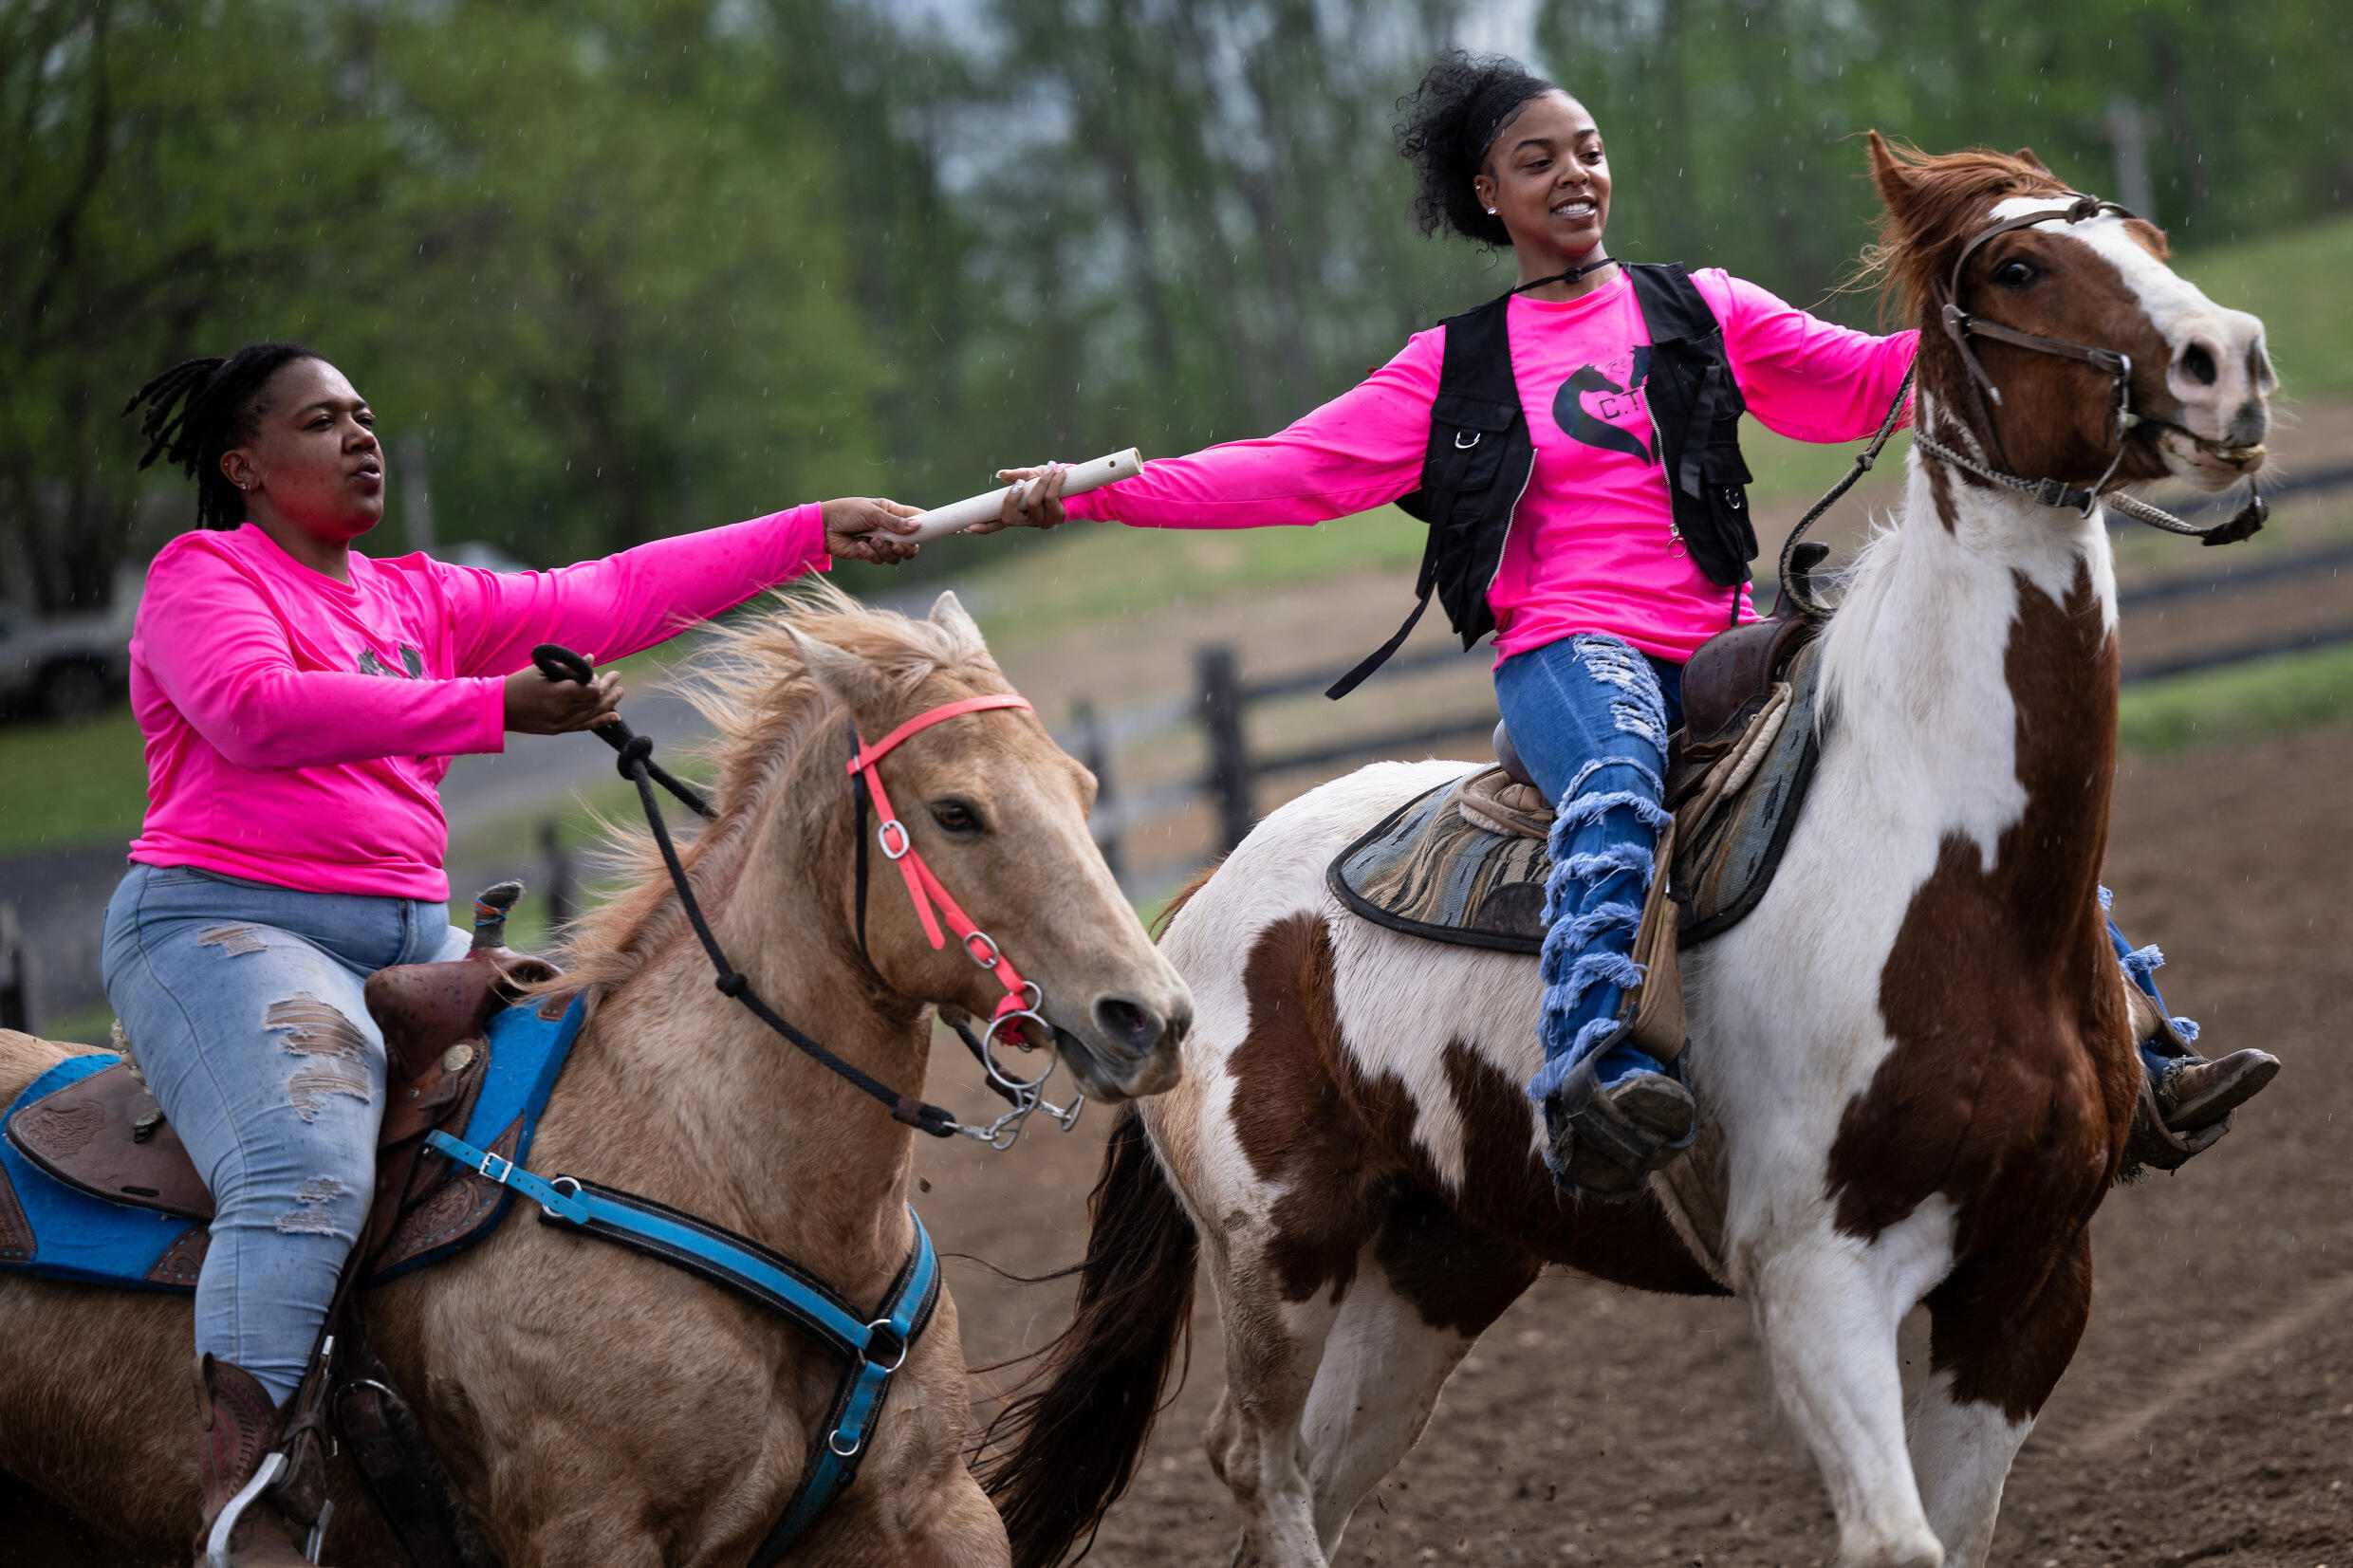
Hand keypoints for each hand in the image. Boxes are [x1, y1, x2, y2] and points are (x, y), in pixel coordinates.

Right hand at [504, 668, 623, 733]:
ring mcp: (561, 723)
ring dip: (609, 703)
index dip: (596, 681)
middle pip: (594, 701)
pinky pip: (584, 726)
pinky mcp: (559, 730)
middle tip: (617, 677)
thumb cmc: (519, 683)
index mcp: (558, 693)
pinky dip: (601, 721)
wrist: (500, 708)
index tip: (595, 674)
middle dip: (607, 688)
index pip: (590, 689)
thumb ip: (569, 667)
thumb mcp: (543, 670)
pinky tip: (615, 716)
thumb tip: (591, 659)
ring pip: (592, 714)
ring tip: (620, 692)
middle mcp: (562, 710)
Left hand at [823, 497, 922, 564]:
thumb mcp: (872, 512)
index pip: (918, 519)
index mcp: (894, 513)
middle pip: (912, 545)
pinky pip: (879, 560)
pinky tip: (860, 544)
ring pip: (896, 556)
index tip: (942, 529)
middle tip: (897, 546)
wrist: (824, 527)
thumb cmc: (847, 512)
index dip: (930, 525)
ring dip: (884, 550)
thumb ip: (894, 522)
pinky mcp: (870, 554)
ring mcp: (881, 543)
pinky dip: (870, 553)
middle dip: (907, 548)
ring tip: (871, 541)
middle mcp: (891, 529)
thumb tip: (916, 526)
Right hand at [965, 463, 1069, 534]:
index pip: (997, 523)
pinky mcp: (1056, 517)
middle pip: (1010, 517)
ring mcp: (1041, 521)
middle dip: (1012, 498)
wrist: (1076, 485)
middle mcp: (1027, 521)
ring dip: (1042, 482)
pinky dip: (1054, 482)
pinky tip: (1060, 471)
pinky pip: (1051, 498)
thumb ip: (1017, 476)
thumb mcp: (1031, 476)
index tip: (969, 527)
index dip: (984, 527)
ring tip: (1051, 467)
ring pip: (1033, 503)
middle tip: (1020, 484)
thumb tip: (1000, 476)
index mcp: (1018, 513)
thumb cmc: (1049, 480)